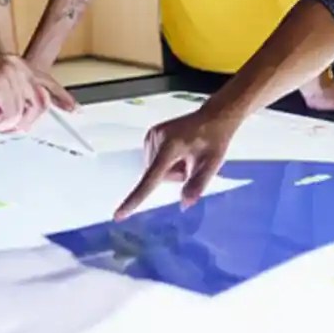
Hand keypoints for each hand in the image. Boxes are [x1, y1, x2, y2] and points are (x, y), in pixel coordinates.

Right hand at [0, 55, 77, 132]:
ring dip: (6, 121)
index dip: (61, 97)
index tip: (73, 109)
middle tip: (3, 123)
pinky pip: (12, 114)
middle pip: (41, 104)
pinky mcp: (2, 82)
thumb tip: (27, 123)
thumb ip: (16, 107)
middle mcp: (19, 66)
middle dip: (25, 120)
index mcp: (19, 67)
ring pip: (25, 112)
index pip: (46, 82)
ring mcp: (11, 72)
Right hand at [113, 106, 243, 220]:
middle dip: (173, 176)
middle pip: (155, 176)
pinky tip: (178, 151)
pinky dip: (166, 162)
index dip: (135, 199)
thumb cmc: (215, 140)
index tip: (118, 215)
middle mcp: (156, 139)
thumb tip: (183, 205)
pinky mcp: (150, 135)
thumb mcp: (213, 164)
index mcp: (170, 146)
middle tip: (190, 162)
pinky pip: (153, 161)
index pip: (150, 178)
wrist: (213, 117)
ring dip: (169, 169)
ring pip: (153, 170)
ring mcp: (151, 135)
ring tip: (186, 154)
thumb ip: (198, 184)